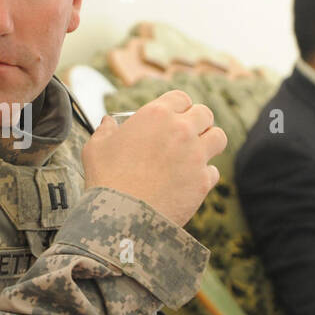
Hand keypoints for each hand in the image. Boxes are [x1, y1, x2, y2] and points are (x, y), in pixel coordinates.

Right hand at [82, 89, 226, 227]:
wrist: (121, 216)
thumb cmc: (106, 179)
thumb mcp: (95, 148)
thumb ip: (105, 131)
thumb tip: (108, 122)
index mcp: (156, 115)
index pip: (180, 98)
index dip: (178, 107)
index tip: (173, 117)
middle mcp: (181, 130)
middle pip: (204, 114)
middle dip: (197, 122)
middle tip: (187, 135)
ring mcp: (196, 155)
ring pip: (218, 137)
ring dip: (209, 143)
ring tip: (196, 153)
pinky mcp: (203, 180)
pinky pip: (213, 171)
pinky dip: (203, 175)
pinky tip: (188, 181)